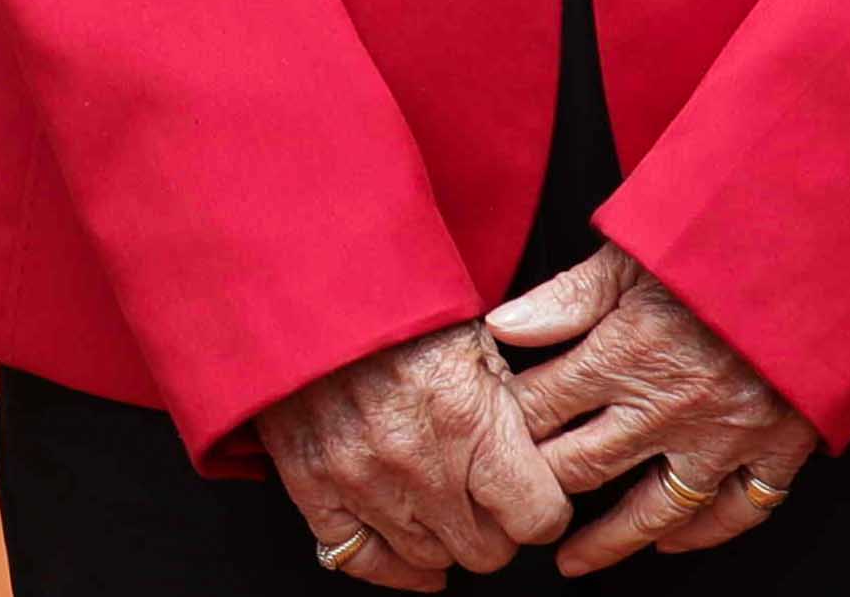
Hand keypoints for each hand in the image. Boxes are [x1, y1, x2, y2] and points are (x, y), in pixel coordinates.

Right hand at [257, 321, 573, 588]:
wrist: (306, 283)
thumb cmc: (393, 300)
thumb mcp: (476, 334)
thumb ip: (510, 399)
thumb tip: (543, 446)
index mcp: (469, 421)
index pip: (537, 518)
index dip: (543, 509)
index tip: (535, 497)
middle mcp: (418, 464)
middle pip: (485, 551)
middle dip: (496, 530)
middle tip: (487, 500)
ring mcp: (362, 480)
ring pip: (429, 558)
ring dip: (443, 539)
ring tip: (443, 507)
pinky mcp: (314, 484)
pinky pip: (358, 557)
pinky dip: (389, 565)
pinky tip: (408, 553)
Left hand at [486, 245, 821, 574]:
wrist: (823, 252)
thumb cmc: (729, 239)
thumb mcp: (635, 252)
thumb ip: (568, 296)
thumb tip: (502, 325)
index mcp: (627, 352)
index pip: (544, 404)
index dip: (508, 422)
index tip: (485, 436)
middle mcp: (669, 406)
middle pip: (583, 466)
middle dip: (539, 487)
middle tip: (511, 506)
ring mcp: (724, 436)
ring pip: (654, 509)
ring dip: (608, 540)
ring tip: (572, 559)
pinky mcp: (777, 448)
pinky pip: (737, 510)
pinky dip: (703, 532)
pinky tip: (672, 539)